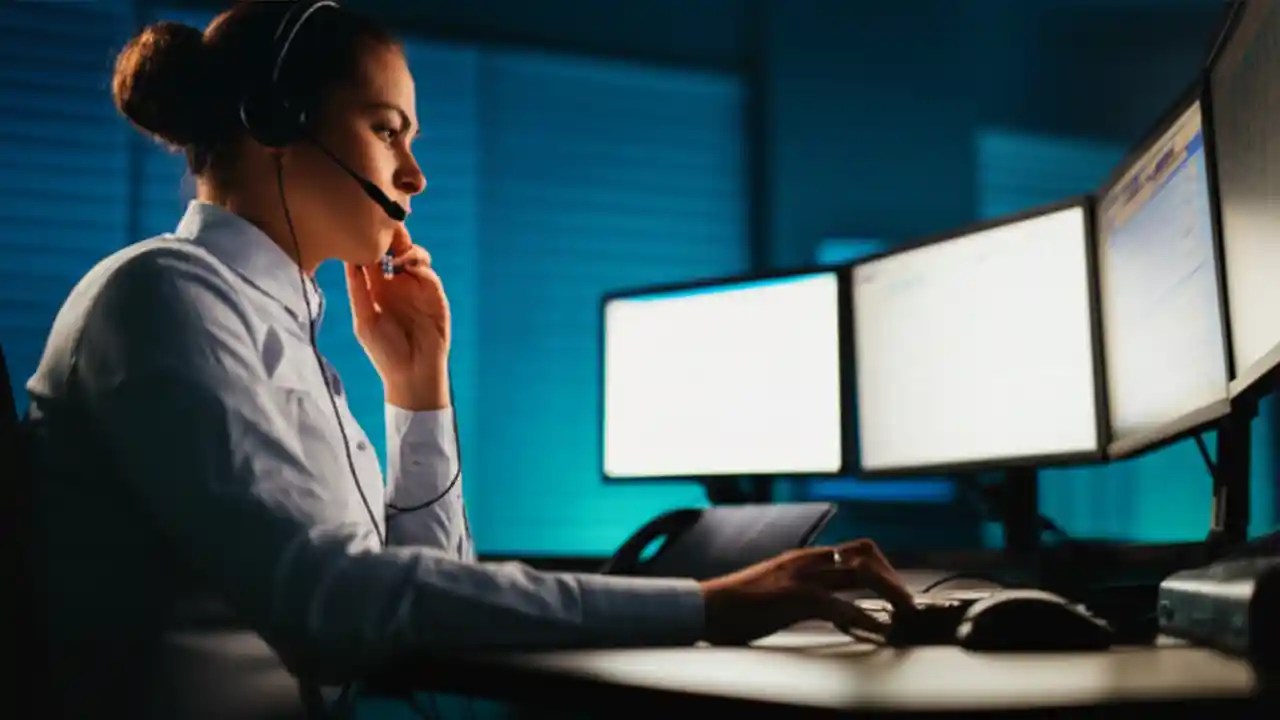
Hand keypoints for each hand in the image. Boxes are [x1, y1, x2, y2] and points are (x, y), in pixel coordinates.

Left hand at [345, 225, 450, 409]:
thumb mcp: (364, 320)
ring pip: (415, 256)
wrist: (412, 373)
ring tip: (394, 252)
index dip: (368, 242)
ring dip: (406, 248)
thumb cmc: (384, 352)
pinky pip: (429, 273)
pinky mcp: (435, 296)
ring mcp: (418, 288)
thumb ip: (358, 290)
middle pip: (396, 250)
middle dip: (391, 237)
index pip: (372, 257)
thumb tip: (349, 260)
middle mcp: (398, 284)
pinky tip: (407, 265)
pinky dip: (419, 264)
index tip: (359, 229)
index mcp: (377, 289)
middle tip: (383, 228)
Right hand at [697, 539, 914, 644]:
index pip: (856, 551)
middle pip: (864, 554)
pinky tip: (876, 629)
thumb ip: (808, 592)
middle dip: (893, 578)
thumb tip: (839, 608)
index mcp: (804, 559)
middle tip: (909, 605)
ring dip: (889, 591)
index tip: (898, 593)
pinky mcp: (791, 595)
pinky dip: (862, 616)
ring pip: (858, 570)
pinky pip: (837, 602)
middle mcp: (806, 560)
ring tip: (904, 613)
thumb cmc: (739, 606)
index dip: (884, 569)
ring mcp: (800, 575)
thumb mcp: (781, 591)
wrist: (705, 607)